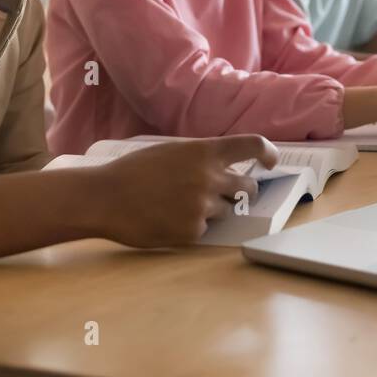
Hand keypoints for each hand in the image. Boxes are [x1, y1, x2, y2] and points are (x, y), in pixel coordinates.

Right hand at [94, 134, 278, 247]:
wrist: (105, 198)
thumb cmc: (132, 171)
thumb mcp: (170, 152)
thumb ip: (199, 158)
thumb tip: (224, 167)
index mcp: (204, 152)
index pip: (251, 145)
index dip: (267, 152)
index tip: (270, 162)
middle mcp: (209, 178)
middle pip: (248, 187)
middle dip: (242, 190)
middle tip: (228, 192)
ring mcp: (203, 207)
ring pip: (226, 210)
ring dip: (213, 209)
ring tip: (180, 204)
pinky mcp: (193, 232)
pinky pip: (205, 230)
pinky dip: (192, 227)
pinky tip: (168, 219)